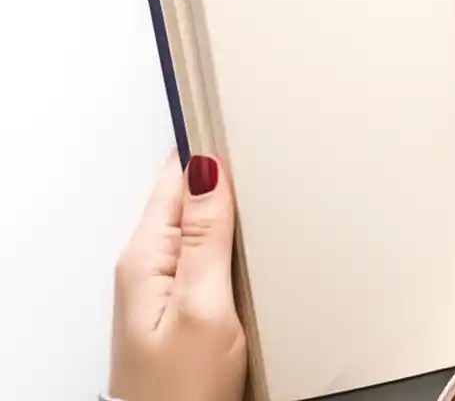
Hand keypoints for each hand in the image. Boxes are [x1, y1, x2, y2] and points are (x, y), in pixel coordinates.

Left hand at [110, 153, 245, 400]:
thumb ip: (206, 238)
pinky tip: (257, 235)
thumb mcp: (203, 308)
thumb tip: (207, 171)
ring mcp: (169, 290)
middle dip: (225, 171)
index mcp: (147, 258)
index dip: (208, 146)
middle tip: (266, 140)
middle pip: (187, 197)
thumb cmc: (180, 395)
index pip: (174, 177)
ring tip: (268, 178)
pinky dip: (236, 238)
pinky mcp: (189, 311)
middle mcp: (151, 269)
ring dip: (233, 206)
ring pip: (202, 226)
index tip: (242, 121)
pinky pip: (211, 256)